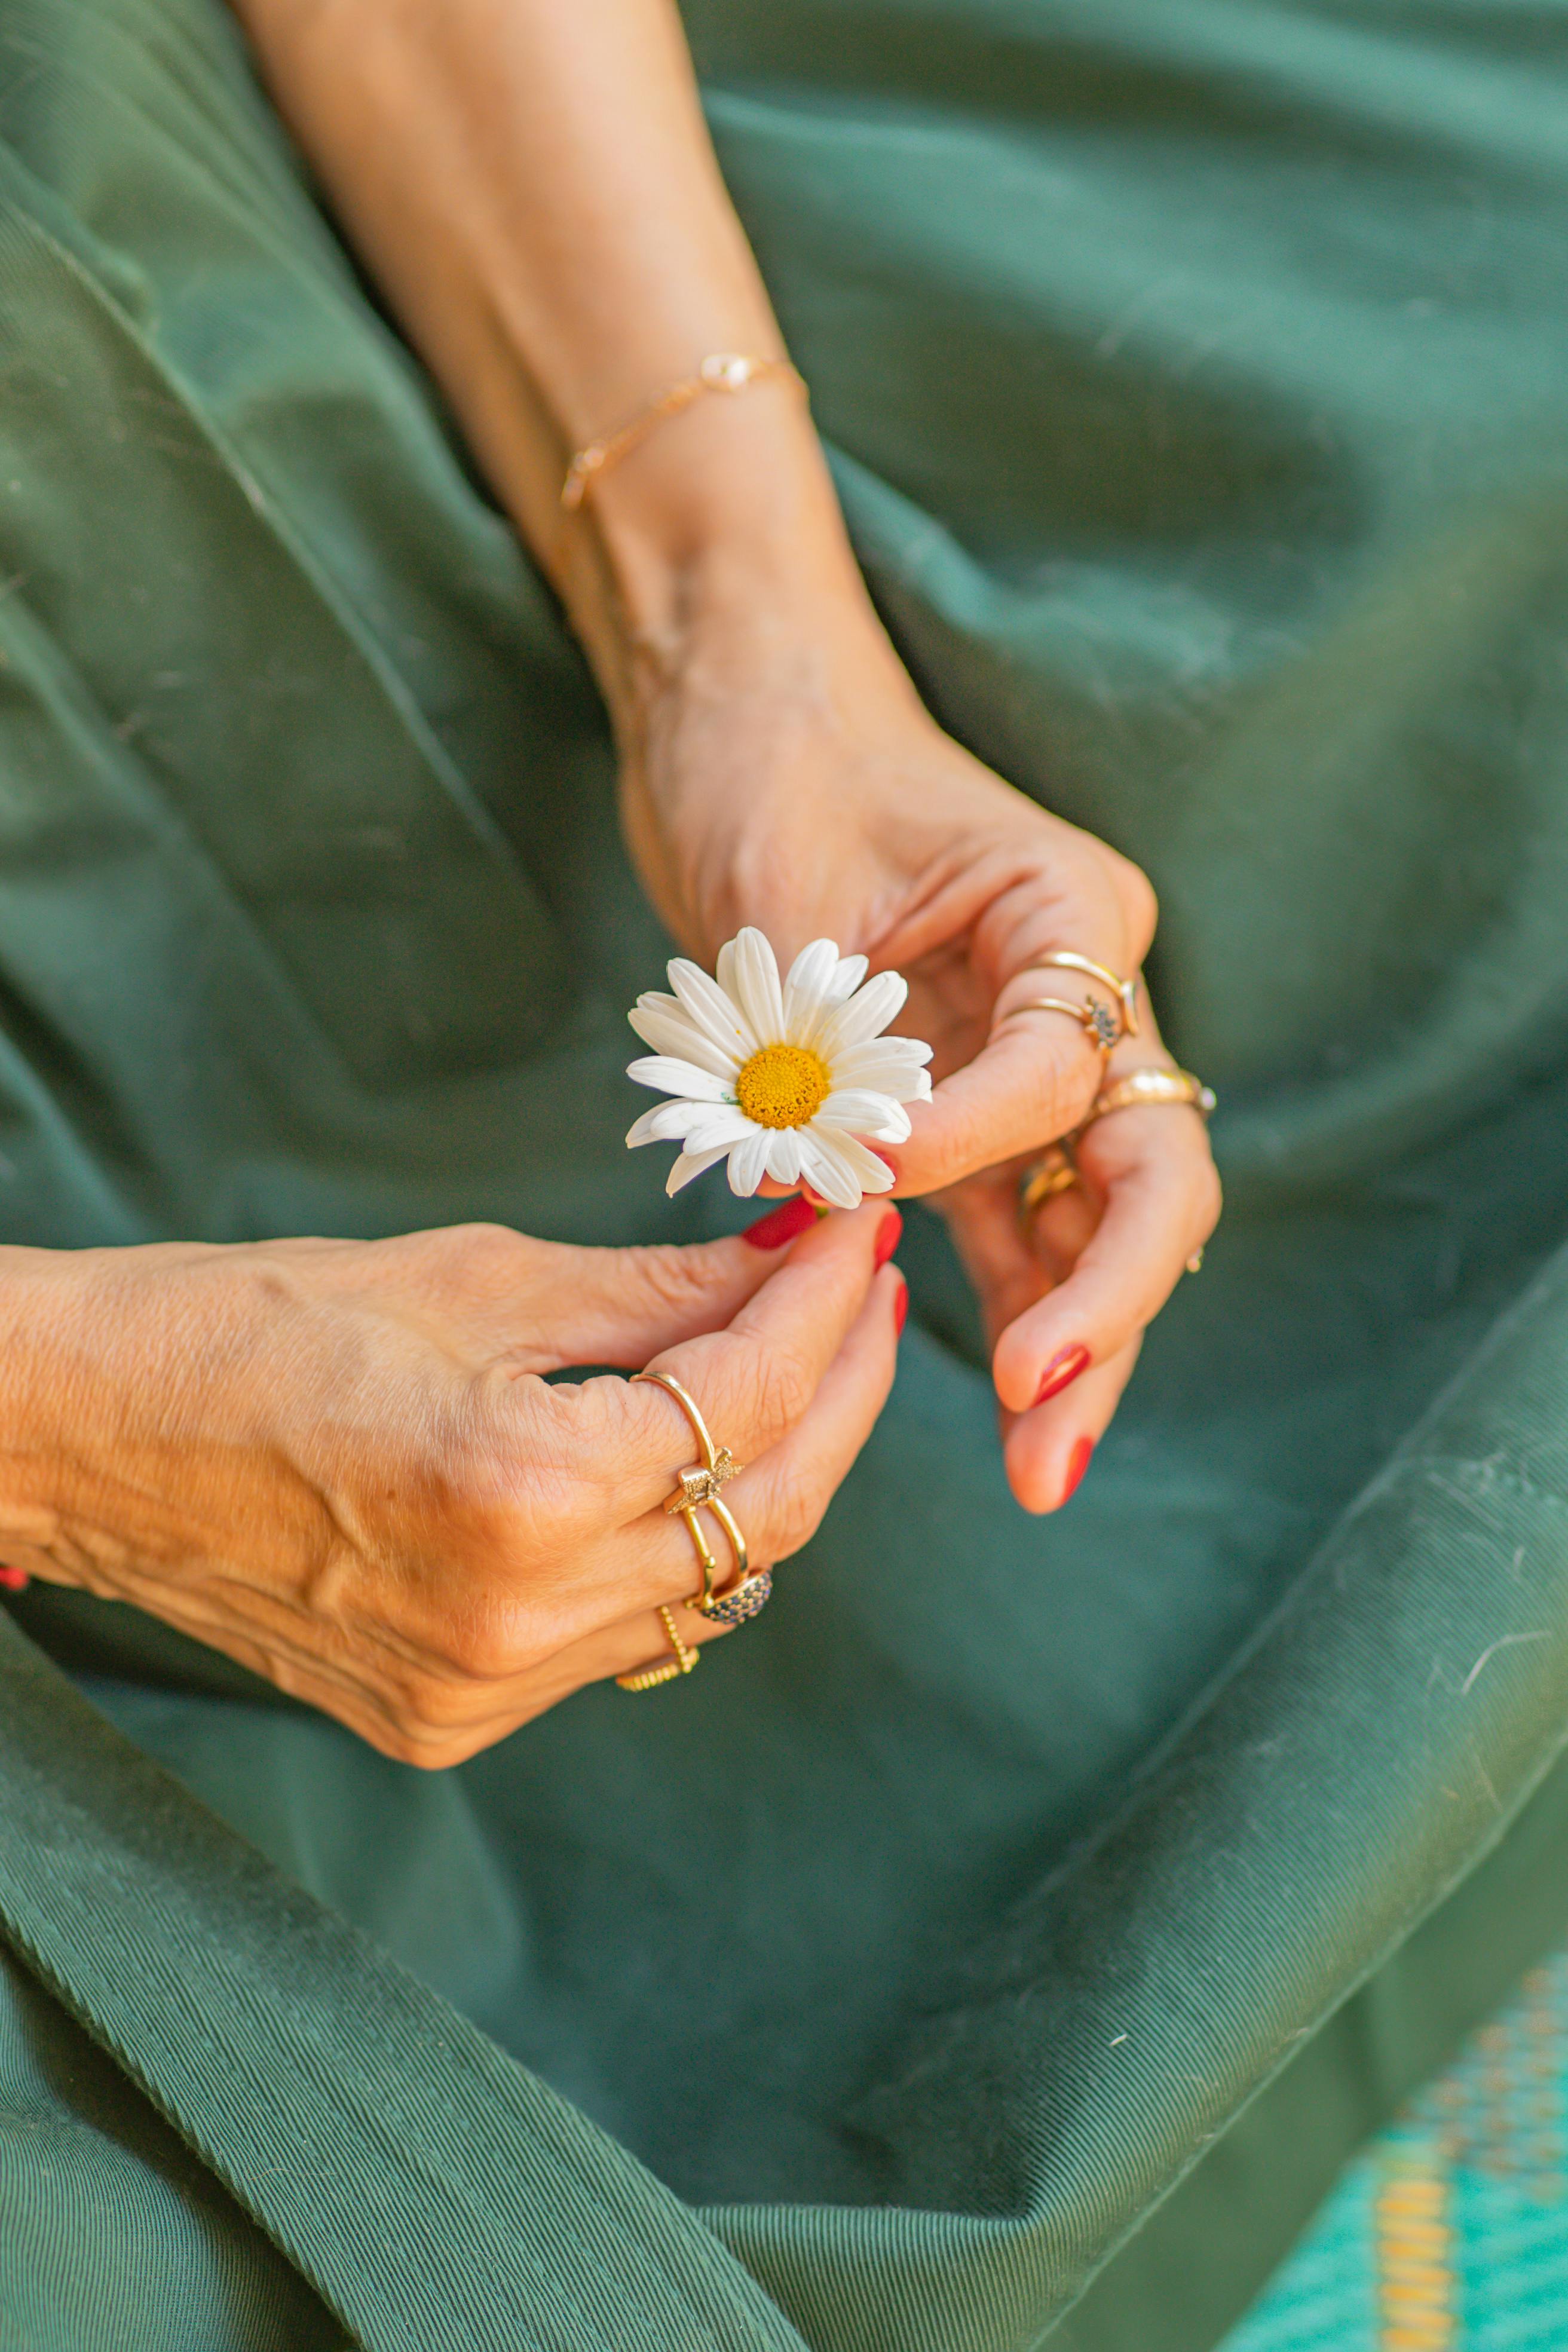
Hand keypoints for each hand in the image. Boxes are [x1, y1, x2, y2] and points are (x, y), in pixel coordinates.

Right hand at [0, 1209, 901, 1763]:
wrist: (89, 1436)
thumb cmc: (254, 1326)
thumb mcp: (477, 1278)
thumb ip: (662, 1290)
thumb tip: (793, 1258)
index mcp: (522, 1490)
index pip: (747, 1398)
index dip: (826, 1303)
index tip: (860, 1232)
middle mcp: (519, 1620)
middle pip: (767, 1511)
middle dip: (838, 1391)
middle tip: (863, 1296)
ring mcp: (486, 1689)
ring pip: (712, 1586)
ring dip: (767, 1471)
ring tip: (784, 1364)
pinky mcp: (452, 1718)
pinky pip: (626, 1634)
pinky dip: (673, 1547)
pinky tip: (673, 1465)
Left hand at [617, 568, 1220, 1512]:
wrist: (736, 715)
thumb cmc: (769, 764)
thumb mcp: (796, 898)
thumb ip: (836, 1050)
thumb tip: (831, 1201)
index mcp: (1071, 912)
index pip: (1067, 1066)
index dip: (977, 1139)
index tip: (871, 1170)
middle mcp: (1082, 992)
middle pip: (1142, 1174)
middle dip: (1105, 1307)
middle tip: (1041, 1417)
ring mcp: (1034, 1059)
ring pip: (1089, 1223)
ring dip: (1070, 1342)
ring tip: (1037, 1470)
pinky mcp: (969, 1107)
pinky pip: (1013, 1223)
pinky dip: (1006, 1305)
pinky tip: (997, 1405)